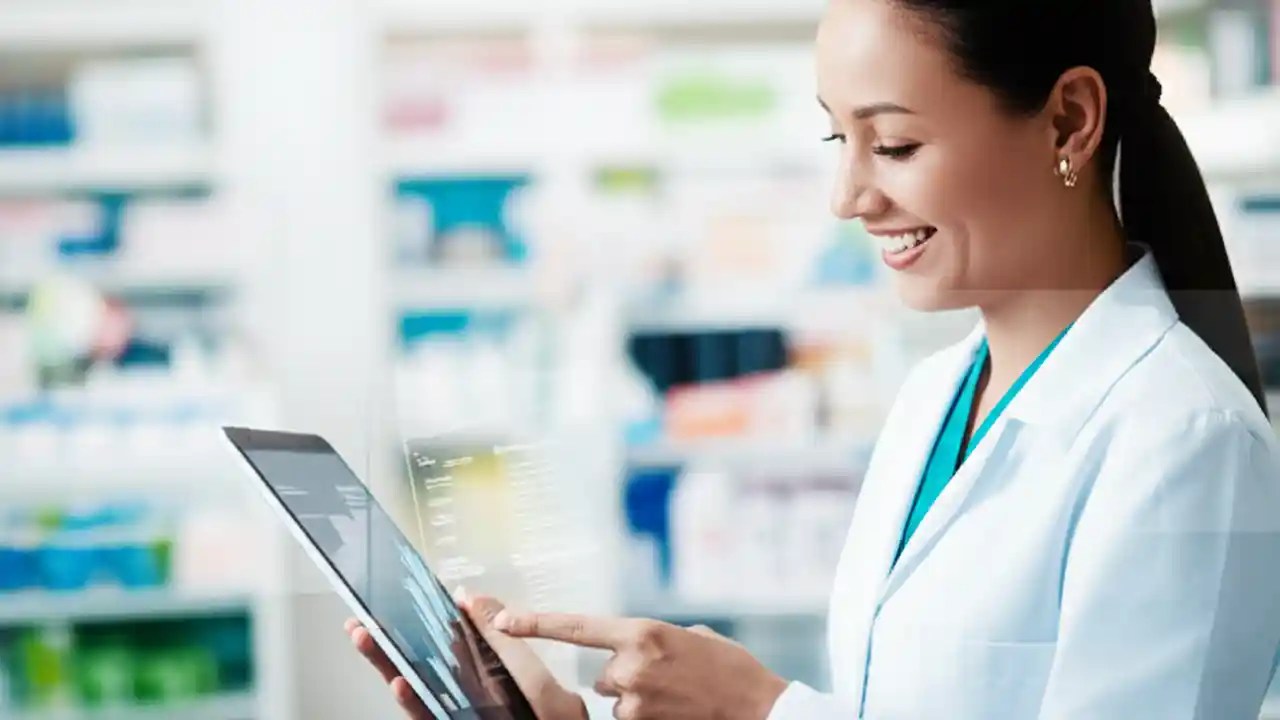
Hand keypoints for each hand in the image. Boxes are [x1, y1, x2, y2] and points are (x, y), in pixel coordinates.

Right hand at [346, 592, 587, 719]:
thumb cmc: (549, 716)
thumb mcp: (532, 674)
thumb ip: (501, 639)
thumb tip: (469, 595)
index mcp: (478, 673)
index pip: (442, 643)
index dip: (417, 621)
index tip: (392, 597)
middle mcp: (461, 694)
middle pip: (417, 665)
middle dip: (387, 642)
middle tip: (361, 618)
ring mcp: (455, 713)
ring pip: (414, 689)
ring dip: (387, 664)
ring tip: (367, 638)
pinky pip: (427, 717)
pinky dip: (414, 702)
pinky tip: (401, 683)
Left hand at [495, 611, 788, 719]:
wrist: (760, 709)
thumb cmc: (731, 669)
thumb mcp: (692, 637)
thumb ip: (653, 638)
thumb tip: (634, 648)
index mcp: (642, 632)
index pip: (575, 626)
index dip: (534, 622)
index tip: (500, 618)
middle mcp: (631, 665)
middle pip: (604, 673)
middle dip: (627, 677)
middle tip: (668, 680)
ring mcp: (634, 701)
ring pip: (618, 700)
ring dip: (641, 700)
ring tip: (679, 697)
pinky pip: (631, 719)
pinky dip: (650, 716)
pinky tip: (678, 711)